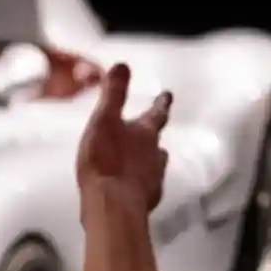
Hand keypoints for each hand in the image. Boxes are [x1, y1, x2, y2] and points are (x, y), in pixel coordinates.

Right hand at [77, 63, 172, 216]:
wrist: (111, 205)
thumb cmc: (105, 162)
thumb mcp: (103, 121)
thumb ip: (113, 94)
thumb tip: (122, 65)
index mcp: (144, 133)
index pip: (156, 113)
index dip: (161, 103)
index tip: (167, 95)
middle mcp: (154, 155)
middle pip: (157, 142)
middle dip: (153, 136)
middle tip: (154, 133)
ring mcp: (152, 179)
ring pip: (154, 165)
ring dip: (148, 160)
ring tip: (141, 160)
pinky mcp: (145, 200)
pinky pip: (145, 187)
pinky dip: (139, 183)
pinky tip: (131, 187)